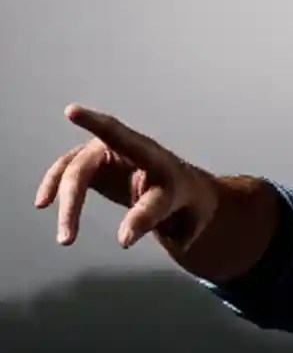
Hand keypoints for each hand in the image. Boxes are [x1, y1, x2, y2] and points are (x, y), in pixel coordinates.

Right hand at [34, 104, 216, 250]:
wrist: (188, 193)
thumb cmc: (192, 206)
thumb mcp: (191, 220)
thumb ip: (161, 224)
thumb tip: (125, 238)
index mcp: (163, 163)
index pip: (134, 146)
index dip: (100, 128)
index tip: (70, 111)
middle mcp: (131, 150)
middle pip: (91, 166)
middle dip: (74, 201)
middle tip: (68, 240)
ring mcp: (111, 152)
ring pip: (75, 169)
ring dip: (62, 200)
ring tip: (64, 239)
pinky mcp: (97, 163)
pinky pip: (68, 170)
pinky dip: (53, 185)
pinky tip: (42, 203)